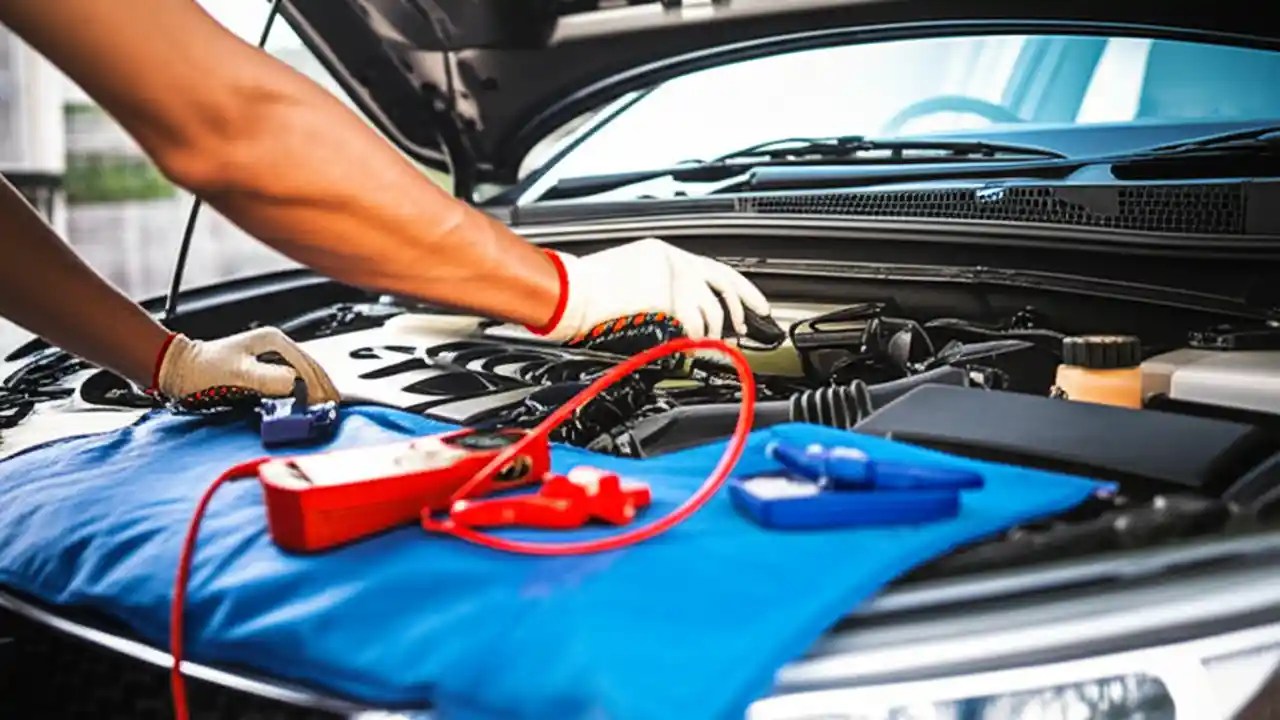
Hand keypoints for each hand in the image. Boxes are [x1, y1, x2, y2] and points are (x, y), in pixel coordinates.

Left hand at [153, 328, 338, 409]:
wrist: (178, 371)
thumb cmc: (202, 370)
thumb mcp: (238, 374)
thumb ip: (268, 379)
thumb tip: (296, 386)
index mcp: (273, 341)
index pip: (307, 365)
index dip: (319, 386)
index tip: (327, 404)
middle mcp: (274, 346)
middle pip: (310, 367)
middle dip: (324, 387)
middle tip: (334, 407)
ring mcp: (269, 356)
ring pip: (303, 373)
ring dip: (315, 389)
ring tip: (325, 406)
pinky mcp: (263, 369)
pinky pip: (292, 379)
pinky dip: (303, 391)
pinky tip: (307, 401)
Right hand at [532, 238, 771, 341]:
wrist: (567, 297)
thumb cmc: (587, 293)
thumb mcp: (632, 277)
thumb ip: (664, 288)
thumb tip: (687, 313)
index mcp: (663, 254)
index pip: (717, 271)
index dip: (744, 291)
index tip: (760, 307)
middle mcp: (673, 265)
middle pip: (722, 293)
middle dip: (735, 317)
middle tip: (740, 332)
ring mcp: (670, 285)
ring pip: (708, 319)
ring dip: (706, 339)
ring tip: (694, 347)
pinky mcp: (665, 306)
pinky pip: (691, 334)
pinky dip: (692, 347)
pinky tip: (685, 351)